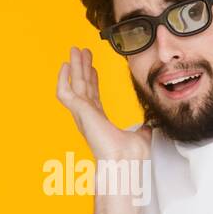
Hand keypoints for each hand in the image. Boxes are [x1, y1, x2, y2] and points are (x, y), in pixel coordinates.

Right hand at [56, 46, 151, 160]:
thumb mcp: (140, 136)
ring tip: (75, 50)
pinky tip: (66, 65)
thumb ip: (143, 129)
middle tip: (81, 51)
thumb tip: (149, 125)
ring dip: (74, 67)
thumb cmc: (130, 157)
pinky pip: (65, 92)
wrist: (125, 163)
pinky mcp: (80, 112)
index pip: (93, 96)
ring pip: (74, 84)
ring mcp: (82, 115)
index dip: (92, 80)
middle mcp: (88, 117)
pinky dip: (63, 79)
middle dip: (82, 67)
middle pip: (83, 86)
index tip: (93, 66)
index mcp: (99, 121)